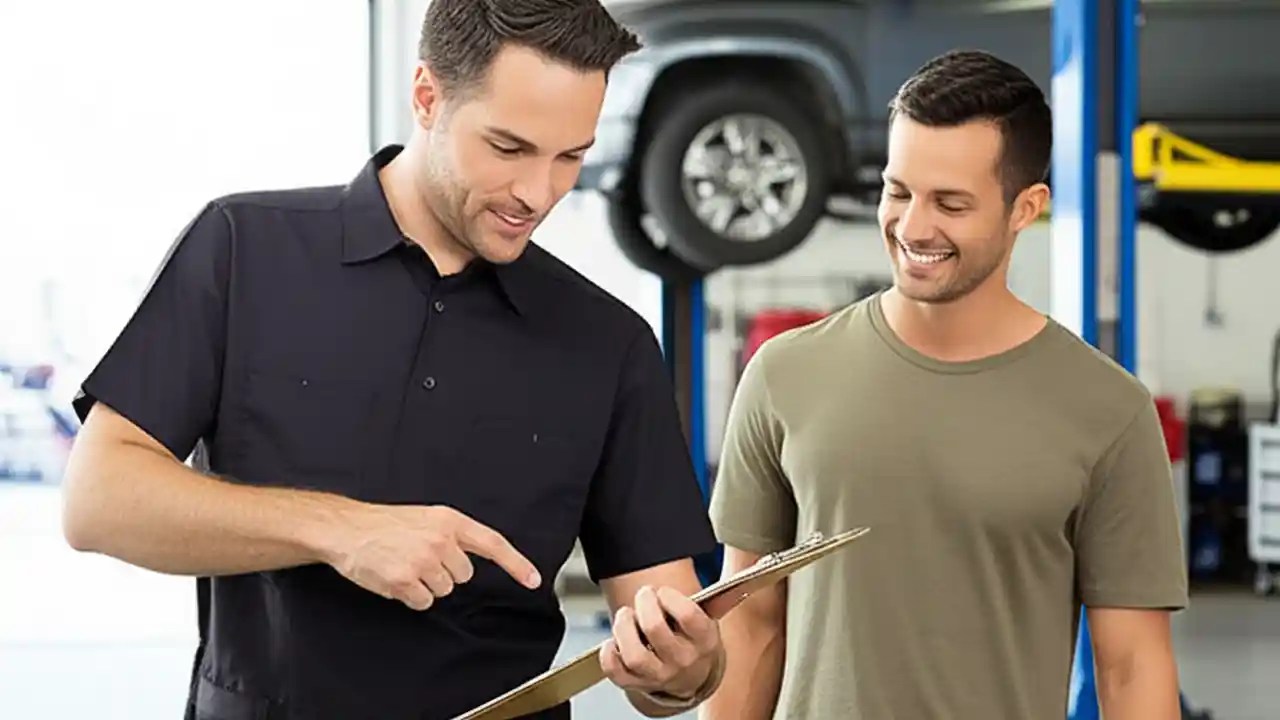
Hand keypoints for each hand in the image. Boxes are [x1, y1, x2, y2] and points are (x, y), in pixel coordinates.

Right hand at [326, 502, 540, 609]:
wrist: (347, 528)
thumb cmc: (385, 524)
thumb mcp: (427, 518)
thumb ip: (451, 535)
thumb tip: (470, 558)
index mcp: (449, 521)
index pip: (493, 543)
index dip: (516, 564)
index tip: (533, 579)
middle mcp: (440, 539)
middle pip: (463, 576)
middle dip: (444, 572)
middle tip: (418, 558)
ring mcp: (423, 560)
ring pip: (443, 591)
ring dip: (425, 585)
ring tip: (404, 565)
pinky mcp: (405, 580)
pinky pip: (422, 601)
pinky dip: (410, 596)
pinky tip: (396, 578)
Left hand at [600, 585, 722, 698]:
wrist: (691, 676)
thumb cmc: (693, 639)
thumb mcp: (706, 618)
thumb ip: (708, 601)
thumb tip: (736, 586)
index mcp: (704, 640)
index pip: (687, 615)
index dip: (669, 597)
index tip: (663, 592)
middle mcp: (683, 660)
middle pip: (655, 629)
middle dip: (643, 604)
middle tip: (643, 596)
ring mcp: (660, 675)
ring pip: (634, 654)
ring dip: (624, 627)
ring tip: (626, 616)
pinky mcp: (638, 684)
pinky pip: (616, 673)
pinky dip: (609, 655)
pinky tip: (614, 642)